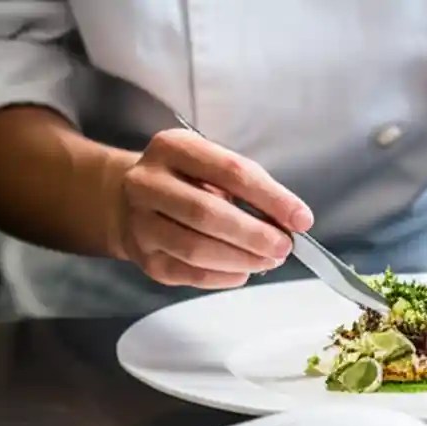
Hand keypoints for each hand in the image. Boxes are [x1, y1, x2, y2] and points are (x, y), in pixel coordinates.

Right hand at [109, 129, 313, 288]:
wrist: (125, 200)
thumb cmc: (185, 181)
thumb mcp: (211, 166)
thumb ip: (249, 188)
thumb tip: (289, 222)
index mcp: (173, 147)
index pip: (230, 171)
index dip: (271, 198)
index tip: (301, 219)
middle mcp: (147, 182)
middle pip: (207, 214)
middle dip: (254, 234)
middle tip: (284, 247)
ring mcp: (139, 222)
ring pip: (196, 248)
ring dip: (241, 259)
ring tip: (268, 260)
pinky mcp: (144, 257)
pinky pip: (188, 273)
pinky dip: (223, 276)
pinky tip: (243, 271)